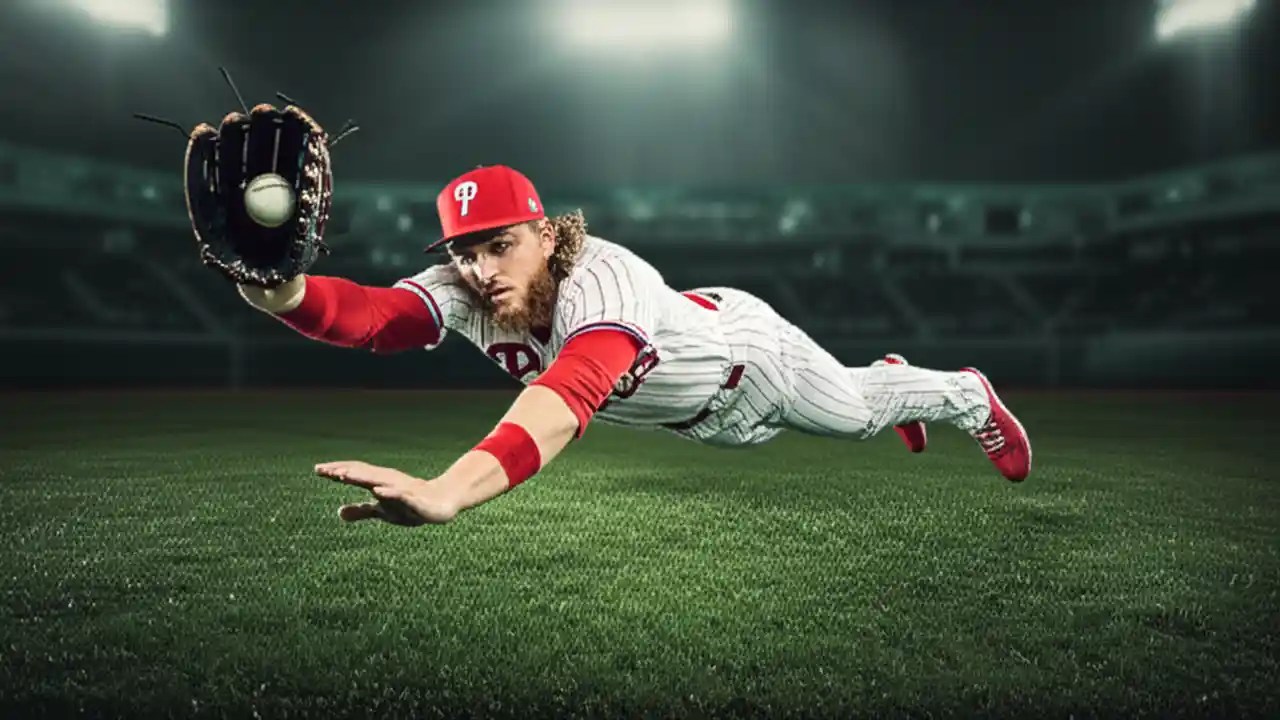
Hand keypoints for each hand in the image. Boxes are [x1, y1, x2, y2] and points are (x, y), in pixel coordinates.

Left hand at [314, 460, 458, 525]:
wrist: (441, 505)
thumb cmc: (410, 506)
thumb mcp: (382, 511)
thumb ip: (362, 511)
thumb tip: (338, 513)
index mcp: (378, 483)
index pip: (354, 474)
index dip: (336, 472)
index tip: (317, 470)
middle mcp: (387, 481)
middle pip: (361, 473)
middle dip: (342, 471)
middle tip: (322, 470)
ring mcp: (400, 488)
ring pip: (377, 480)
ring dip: (359, 477)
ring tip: (342, 476)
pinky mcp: (414, 498)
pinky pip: (399, 494)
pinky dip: (387, 492)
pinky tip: (376, 491)